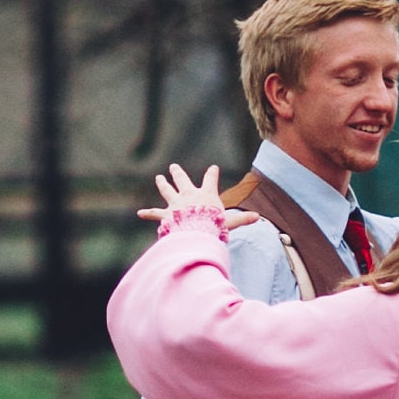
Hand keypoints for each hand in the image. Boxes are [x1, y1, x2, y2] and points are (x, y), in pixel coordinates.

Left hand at [137, 163, 258, 229]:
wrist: (196, 231)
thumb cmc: (214, 225)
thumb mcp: (230, 222)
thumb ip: (243, 219)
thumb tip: (258, 218)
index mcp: (205, 194)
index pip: (210, 180)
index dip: (212, 174)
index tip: (213, 168)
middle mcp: (188, 195)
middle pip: (182, 180)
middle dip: (178, 173)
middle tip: (173, 167)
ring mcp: (176, 204)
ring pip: (167, 191)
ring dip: (163, 184)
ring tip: (159, 178)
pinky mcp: (166, 214)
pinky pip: (155, 214)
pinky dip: (148, 213)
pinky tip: (140, 213)